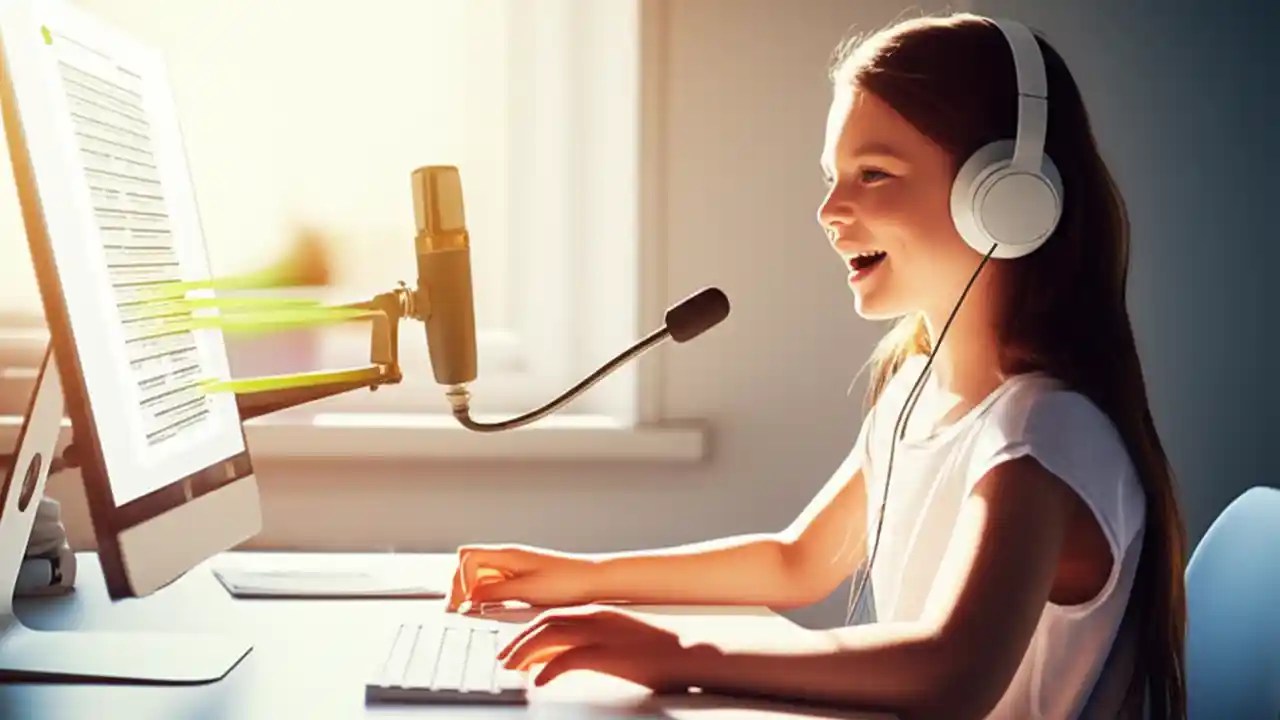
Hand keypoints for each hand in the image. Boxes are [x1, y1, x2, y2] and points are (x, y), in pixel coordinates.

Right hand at [445, 544, 595, 612]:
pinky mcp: (522, 576)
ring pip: (480, 572)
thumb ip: (495, 593)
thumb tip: (469, 597)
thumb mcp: (527, 591)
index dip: (462, 580)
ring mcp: (514, 566)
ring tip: (468, 609)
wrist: (593, 580)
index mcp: (507, 555)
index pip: (468, 558)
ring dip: (471, 589)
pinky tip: (488, 606)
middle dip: (459, 584)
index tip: (468, 602)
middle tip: (456, 609)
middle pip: (468, 563)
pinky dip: (486, 593)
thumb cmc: (566, 582)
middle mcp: (508, 557)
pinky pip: (494, 581)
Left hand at [497, 606, 706, 689]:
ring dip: (525, 652)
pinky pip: (566, 659)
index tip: (514, 648)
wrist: (689, 655)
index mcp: (599, 612)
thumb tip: (565, 659)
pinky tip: (538, 682)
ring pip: (548, 635)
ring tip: (511, 669)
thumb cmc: (659, 652)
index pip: (552, 615)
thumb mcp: (621, 641)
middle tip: (503, 659)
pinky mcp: (607, 653)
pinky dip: (547, 669)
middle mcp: (595, 617)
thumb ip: (593, 645)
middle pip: (544, 622)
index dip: (528, 631)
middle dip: (519, 640)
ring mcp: (600, 634)